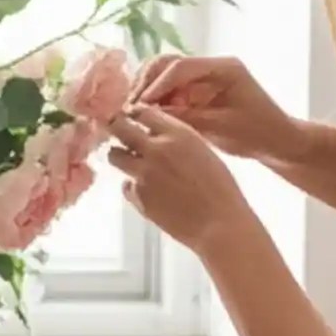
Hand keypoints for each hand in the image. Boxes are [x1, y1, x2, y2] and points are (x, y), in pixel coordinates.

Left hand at [108, 106, 257, 254]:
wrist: (220, 224)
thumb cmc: (221, 189)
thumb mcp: (202, 151)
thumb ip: (177, 141)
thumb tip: (155, 136)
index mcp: (178, 134)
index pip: (143, 111)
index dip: (135, 113)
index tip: (131, 116)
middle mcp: (156, 149)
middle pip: (119, 128)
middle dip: (116, 128)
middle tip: (115, 131)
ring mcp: (143, 173)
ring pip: (114, 155)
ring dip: (120, 156)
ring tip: (129, 162)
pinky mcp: (137, 196)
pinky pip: (126, 185)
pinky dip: (134, 186)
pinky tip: (151, 193)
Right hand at [131, 55, 309, 162]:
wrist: (278, 143)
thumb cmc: (258, 134)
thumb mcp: (220, 127)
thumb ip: (185, 117)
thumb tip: (147, 114)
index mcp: (224, 68)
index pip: (181, 67)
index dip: (156, 86)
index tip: (139, 107)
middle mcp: (210, 67)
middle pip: (166, 63)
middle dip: (145, 83)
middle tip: (129, 108)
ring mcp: (201, 78)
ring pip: (161, 74)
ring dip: (144, 91)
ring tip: (132, 113)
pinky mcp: (194, 92)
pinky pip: (166, 91)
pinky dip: (152, 101)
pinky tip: (141, 117)